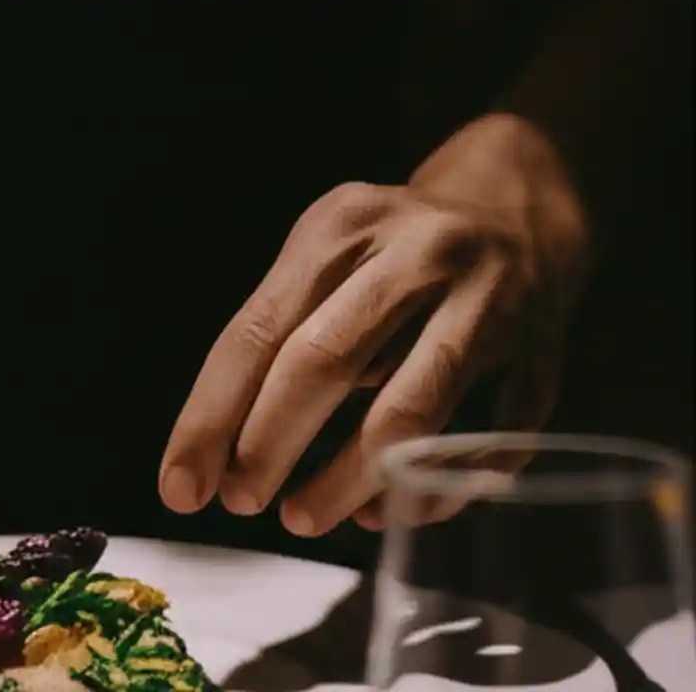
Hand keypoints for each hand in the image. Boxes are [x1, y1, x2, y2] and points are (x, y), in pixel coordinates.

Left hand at [159, 113, 588, 535]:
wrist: (522, 205)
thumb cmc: (393, 251)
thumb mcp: (326, 257)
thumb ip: (276, 339)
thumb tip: (218, 454)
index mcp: (341, 228)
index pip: (257, 331)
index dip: (212, 416)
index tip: (183, 484)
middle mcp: (415, 255)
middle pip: (325, 361)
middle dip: (271, 444)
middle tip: (241, 500)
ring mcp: (485, 303)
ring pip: (408, 410)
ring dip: (346, 478)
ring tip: (302, 516)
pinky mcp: (539, 355)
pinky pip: (482, 439)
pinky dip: (428, 486)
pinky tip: (387, 509)